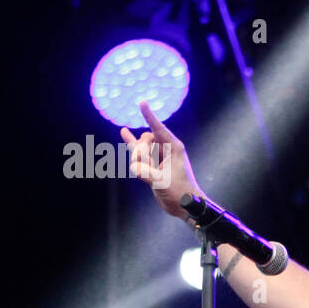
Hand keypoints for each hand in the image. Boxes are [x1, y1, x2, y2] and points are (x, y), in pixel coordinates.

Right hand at [120, 101, 205, 219]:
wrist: (185, 205)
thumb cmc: (180, 193)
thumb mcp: (163, 183)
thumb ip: (147, 174)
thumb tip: (134, 167)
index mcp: (174, 148)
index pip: (158, 128)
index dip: (149, 116)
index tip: (142, 103)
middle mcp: (167, 149)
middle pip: (145, 139)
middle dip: (141, 152)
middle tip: (145, 169)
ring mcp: (159, 155)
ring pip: (140, 147)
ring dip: (138, 158)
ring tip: (147, 172)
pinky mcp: (152, 163)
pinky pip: (139, 150)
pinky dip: (131, 142)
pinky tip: (123, 131)